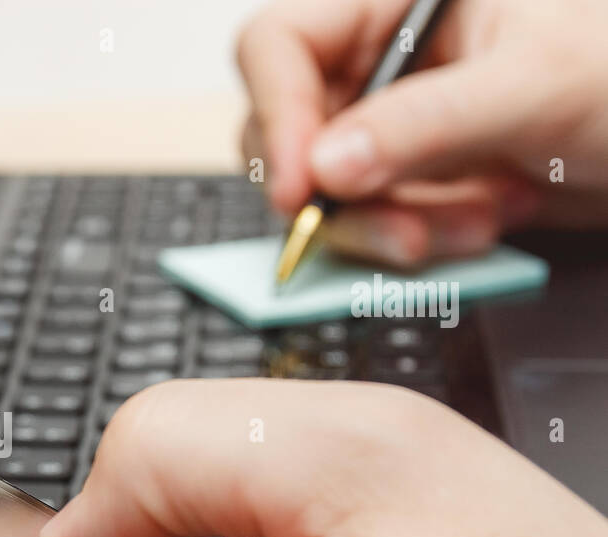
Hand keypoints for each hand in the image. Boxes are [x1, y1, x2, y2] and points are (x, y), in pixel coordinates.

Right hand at [238, 0, 607, 267]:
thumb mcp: (534, 88)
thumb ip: (426, 123)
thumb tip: (328, 166)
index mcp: (396, 1)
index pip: (281, 45)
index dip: (277, 117)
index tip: (303, 189)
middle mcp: (380, 59)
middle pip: (295, 134)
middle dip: (347, 197)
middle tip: (401, 233)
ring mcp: (391, 123)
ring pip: (332, 194)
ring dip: (398, 227)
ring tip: (481, 222)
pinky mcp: (409, 178)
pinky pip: (374, 224)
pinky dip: (425, 238)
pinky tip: (490, 219)